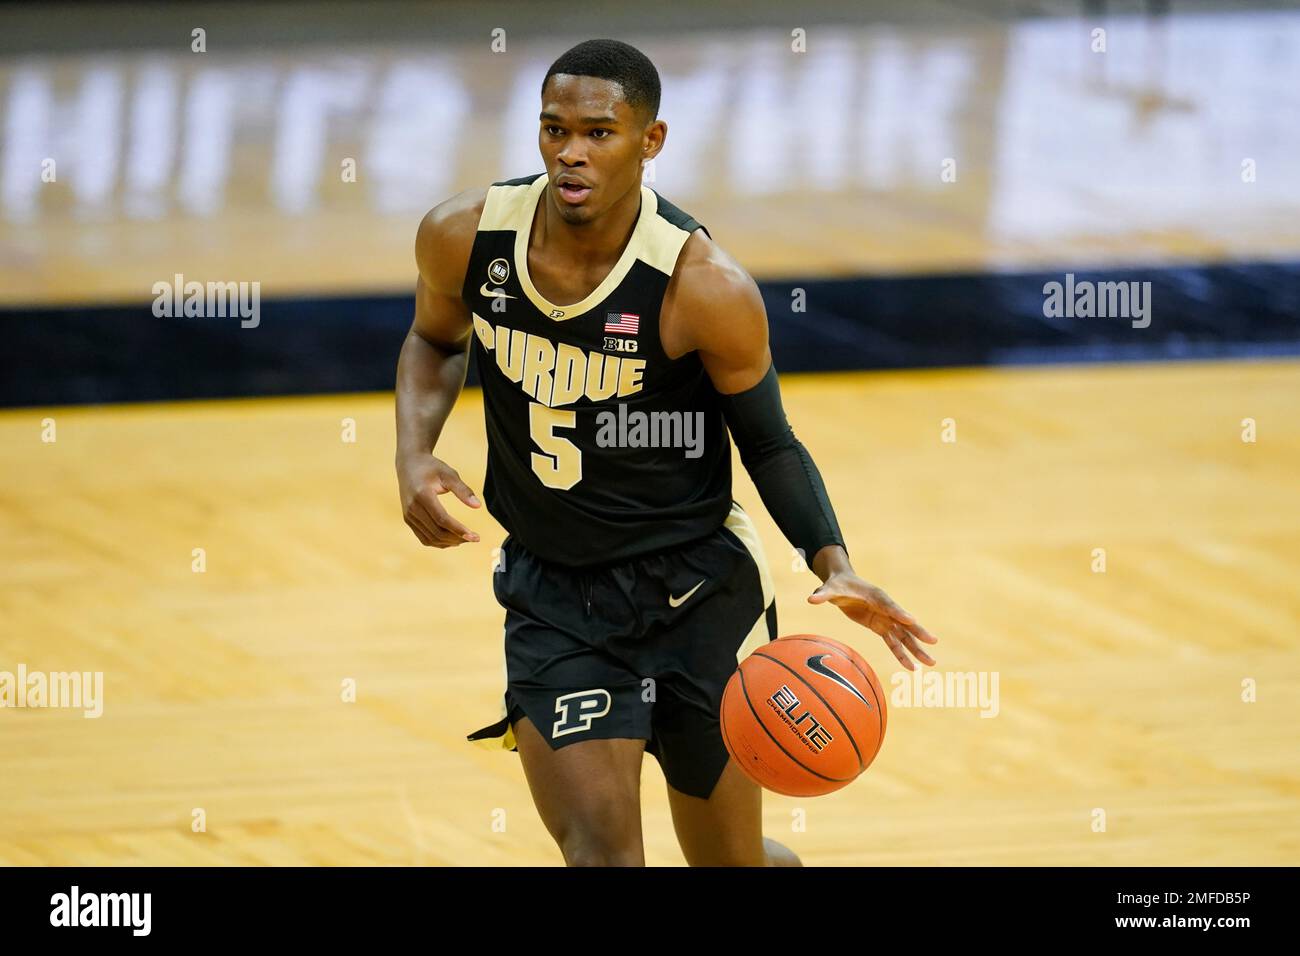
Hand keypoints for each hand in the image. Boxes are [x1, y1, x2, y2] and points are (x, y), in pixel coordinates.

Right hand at [397, 454, 481, 547]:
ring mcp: (408, 515)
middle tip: (474, 538)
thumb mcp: (449, 474)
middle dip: (457, 538)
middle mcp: (413, 508)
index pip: (442, 519)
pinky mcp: (408, 519)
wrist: (409, 465)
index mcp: (422, 495)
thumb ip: (463, 490)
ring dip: (449, 542)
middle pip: (436, 531)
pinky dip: (438, 542)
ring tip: (465, 539)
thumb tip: (478, 506)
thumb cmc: (431, 468)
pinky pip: (423, 537)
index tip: (475, 536)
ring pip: (430, 538)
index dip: (459, 530)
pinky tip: (452, 540)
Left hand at [808, 572, 937, 670]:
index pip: (890, 605)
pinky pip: (893, 643)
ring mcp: (885, 619)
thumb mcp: (829, 589)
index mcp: (876, 596)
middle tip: (933, 642)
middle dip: (918, 633)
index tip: (912, 621)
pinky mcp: (880, 627)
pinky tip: (911, 667)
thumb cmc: (837, 585)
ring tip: (931, 663)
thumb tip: (811, 598)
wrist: (841, 584)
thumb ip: (823, 594)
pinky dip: (902, 654)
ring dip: (916, 649)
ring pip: (904, 636)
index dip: (900, 613)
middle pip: (904, 622)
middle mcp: (885, 608)